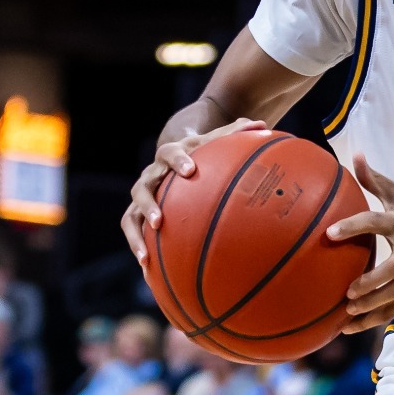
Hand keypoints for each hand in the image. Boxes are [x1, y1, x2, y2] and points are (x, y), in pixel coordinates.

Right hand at [121, 117, 267, 263]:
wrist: (172, 155)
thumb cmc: (200, 150)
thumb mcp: (214, 140)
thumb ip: (236, 133)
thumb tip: (263, 125)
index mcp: (170, 155)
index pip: (171, 154)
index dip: (179, 161)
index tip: (190, 170)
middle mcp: (151, 175)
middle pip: (143, 187)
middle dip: (149, 205)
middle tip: (159, 221)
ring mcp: (142, 195)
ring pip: (130, 214)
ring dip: (136, 235)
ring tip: (145, 255)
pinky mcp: (136, 213)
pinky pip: (132, 231)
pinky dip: (138, 248)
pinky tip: (147, 269)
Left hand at [326, 153, 393, 332]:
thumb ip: (376, 181)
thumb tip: (353, 155)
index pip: (377, 222)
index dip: (354, 227)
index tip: (330, 233)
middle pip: (393, 268)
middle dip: (372, 281)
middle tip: (348, 291)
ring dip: (373, 305)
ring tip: (349, 312)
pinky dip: (374, 319)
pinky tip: (350, 327)